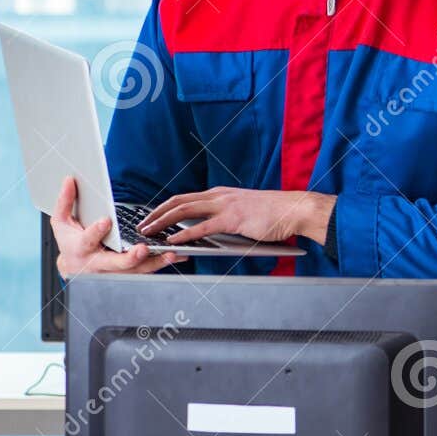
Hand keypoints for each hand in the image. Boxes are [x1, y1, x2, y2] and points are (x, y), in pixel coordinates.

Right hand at [50, 176, 186, 275]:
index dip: (96, 231)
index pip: (88, 239)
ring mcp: (114, 271)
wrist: (72, 267)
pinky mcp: (127, 273)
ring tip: (171, 254)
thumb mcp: (61, 222)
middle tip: (143, 248)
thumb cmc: (69, 241)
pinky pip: (145, 271)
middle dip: (130, 258)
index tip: (106, 221)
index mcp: (81, 248)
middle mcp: (98, 263)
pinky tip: (176, 256)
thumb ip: (65, 201)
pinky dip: (161, 264)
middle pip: (116, 263)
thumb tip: (69, 180)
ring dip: (154, 263)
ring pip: (135, 271)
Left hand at [137, 187, 332, 245]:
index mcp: (221, 194)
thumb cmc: (274, 214)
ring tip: (149, 232)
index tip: (152, 216)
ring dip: (162, 222)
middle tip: (141, 223)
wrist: (294, 210)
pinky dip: (183, 235)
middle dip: (156, 212)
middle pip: (178, 201)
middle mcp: (219, 195)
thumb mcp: (245, 211)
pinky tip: (172, 242)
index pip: (185, 198)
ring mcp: (225, 206)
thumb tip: (210, 231)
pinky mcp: (233, 219)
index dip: (165, 207)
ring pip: (184, 211)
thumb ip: (226, 218)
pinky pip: (202, 227)